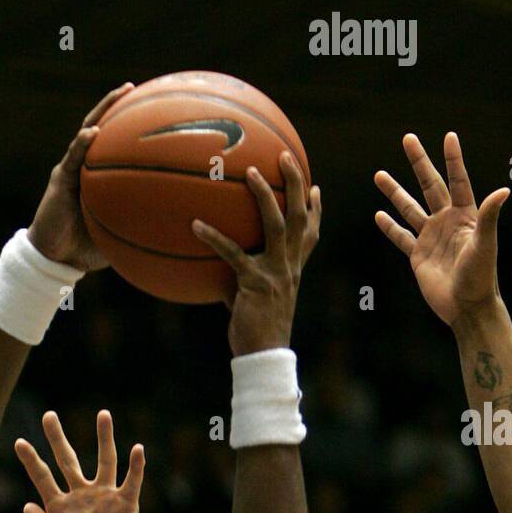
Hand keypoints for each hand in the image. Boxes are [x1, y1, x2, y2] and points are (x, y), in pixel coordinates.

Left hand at [14, 410, 146, 512]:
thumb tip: (27, 504)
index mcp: (59, 509)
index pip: (42, 478)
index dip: (30, 460)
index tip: (19, 441)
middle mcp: (80, 498)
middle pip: (67, 460)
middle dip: (57, 438)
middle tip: (48, 415)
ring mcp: (104, 499)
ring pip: (104, 461)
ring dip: (104, 438)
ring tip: (103, 414)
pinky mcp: (126, 505)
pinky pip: (131, 481)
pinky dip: (135, 466)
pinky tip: (137, 449)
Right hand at [27, 84, 133, 270]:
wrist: (56, 257)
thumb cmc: (88, 247)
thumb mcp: (119, 233)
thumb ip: (140, 224)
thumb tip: (174, 227)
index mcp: (97, 176)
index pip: (113, 144)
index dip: (127, 126)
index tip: (149, 108)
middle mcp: (84, 166)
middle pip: (101, 126)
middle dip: (114, 105)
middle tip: (133, 87)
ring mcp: (71, 169)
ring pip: (86, 132)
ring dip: (102, 111)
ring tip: (120, 94)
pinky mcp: (61, 179)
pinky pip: (73, 158)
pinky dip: (83, 143)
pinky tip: (93, 133)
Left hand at [192, 153, 320, 355]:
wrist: (264, 357)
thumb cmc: (256, 331)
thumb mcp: (256, 300)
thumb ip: (245, 280)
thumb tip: (222, 272)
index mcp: (293, 269)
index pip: (311, 233)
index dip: (316, 209)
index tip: (315, 187)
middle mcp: (289, 266)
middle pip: (300, 216)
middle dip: (295, 183)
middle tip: (285, 155)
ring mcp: (275, 273)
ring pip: (277, 225)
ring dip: (264, 196)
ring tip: (250, 172)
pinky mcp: (254, 283)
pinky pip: (233, 254)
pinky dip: (214, 238)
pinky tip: (195, 224)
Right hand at [374, 132, 509, 328]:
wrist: (465, 306)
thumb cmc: (481, 276)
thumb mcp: (485, 244)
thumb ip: (489, 216)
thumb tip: (504, 190)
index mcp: (465, 215)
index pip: (458, 180)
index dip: (453, 159)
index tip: (448, 137)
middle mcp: (446, 221)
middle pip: (430, 185)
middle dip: (418, 162)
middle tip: (408, 139)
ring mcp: (430, 237)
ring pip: (409, 208)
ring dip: (394, 192)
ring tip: (379, 174)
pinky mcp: (417, 255)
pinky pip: (400, 237)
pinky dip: (389, 227)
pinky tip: (379, 215)